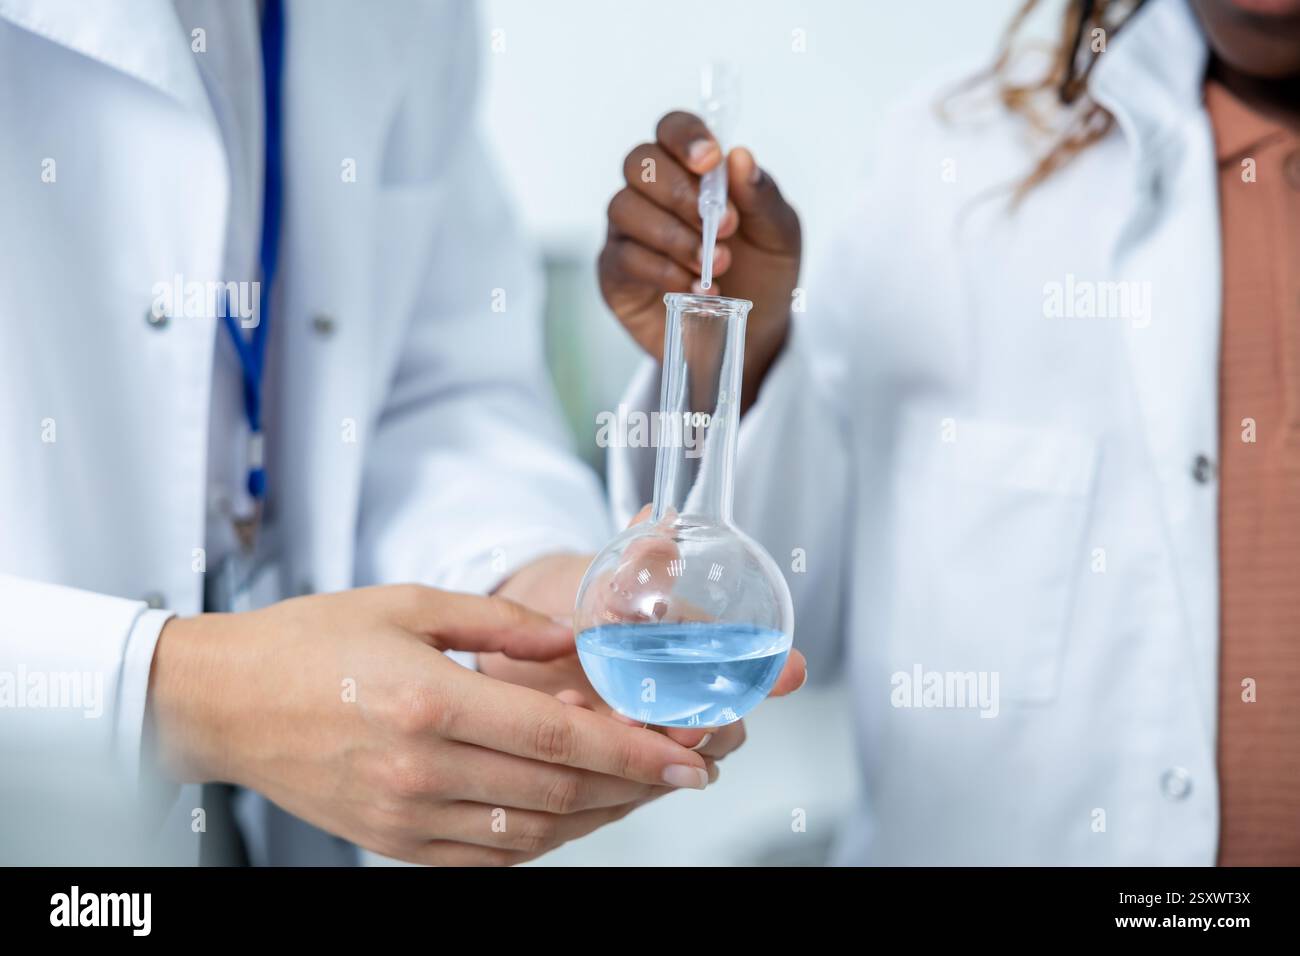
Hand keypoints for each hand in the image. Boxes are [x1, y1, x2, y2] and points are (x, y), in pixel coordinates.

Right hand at [147, 585, 714, 865]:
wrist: (223, 703)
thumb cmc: (310, 642)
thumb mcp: (408, 602)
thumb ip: (501, 621)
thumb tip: (573, 640)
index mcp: (431, 702)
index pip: (562, 740)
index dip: (636, 753)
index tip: (689, 756)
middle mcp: (423, 770)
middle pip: (560, 795)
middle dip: (636, 787)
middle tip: (686, 770)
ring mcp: (407, 818)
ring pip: (532, 834)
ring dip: (599, 816)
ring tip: (639, 788)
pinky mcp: (393, 844)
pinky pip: (488, 856)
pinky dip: (541, 838)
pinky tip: (571, 811)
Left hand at [487, 517, 807, 759]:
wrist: (523, 630)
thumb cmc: (581, 599)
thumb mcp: (608, 573)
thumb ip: (640, 558)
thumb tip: (660, 524)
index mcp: (699, 648)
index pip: (753, 667)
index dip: (778, 673)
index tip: (791, 673)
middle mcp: (683, 694)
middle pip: (728, 726)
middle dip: (718, 728)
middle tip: (690, 722)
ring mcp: (650, 727)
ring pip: (682, 756)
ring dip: (661, 745)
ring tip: (622, 718)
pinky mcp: (613, 753)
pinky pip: (623, 766)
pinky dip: (602, 746)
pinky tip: (567, 708)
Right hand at [598, 111, 801, 409]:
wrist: (752, 334)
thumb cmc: (763, 274)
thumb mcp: (780, 236)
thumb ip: (762, 196)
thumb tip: (739, 157)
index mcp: (691, 171)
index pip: (670, 129)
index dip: (684, 137)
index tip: (709, 161)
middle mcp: (652, 194)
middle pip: (639, 162)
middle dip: (680, 192)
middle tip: (722, 226)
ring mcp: (629, 233)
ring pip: (624, 208)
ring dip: (673, 234)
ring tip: (715, 264)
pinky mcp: (616, 274)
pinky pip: (624, 257)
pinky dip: (662, 270)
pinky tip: (694, 287)